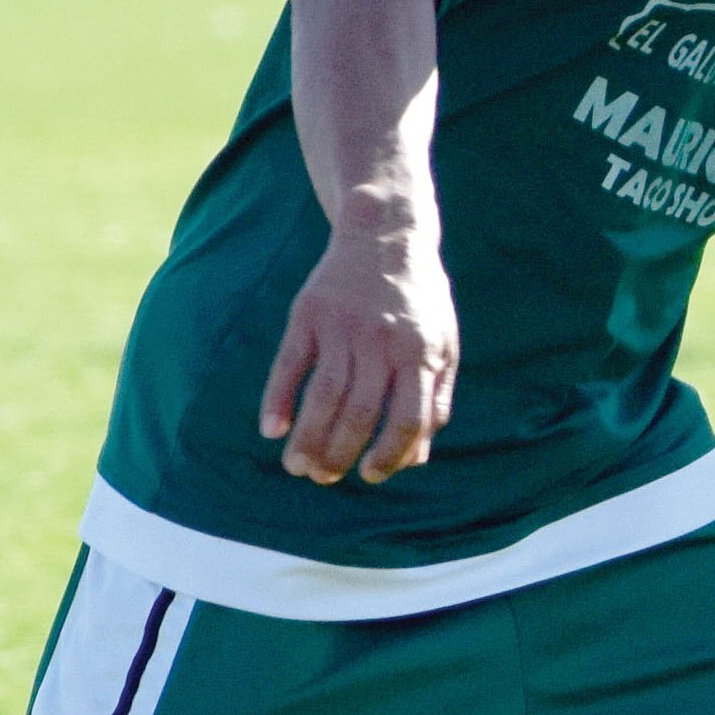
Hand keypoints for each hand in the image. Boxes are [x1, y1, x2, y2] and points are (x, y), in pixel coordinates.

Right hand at [257, 212, 453, 483]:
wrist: (386, 235)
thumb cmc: (419, 303)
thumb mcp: (442, 346)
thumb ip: (434, 399)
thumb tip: (414, 460)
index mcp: (422, 354)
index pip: (408, 419)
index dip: (390, 454)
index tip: (370, 475)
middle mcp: (383, 343)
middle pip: (360, 413)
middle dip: (339, 454)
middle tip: (323, 478)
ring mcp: (343, 327)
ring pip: (324, 395)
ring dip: (308, 438)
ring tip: (298, 467)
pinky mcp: (309, 313)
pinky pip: (289, 363)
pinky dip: (278, 399)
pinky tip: (273, 429)